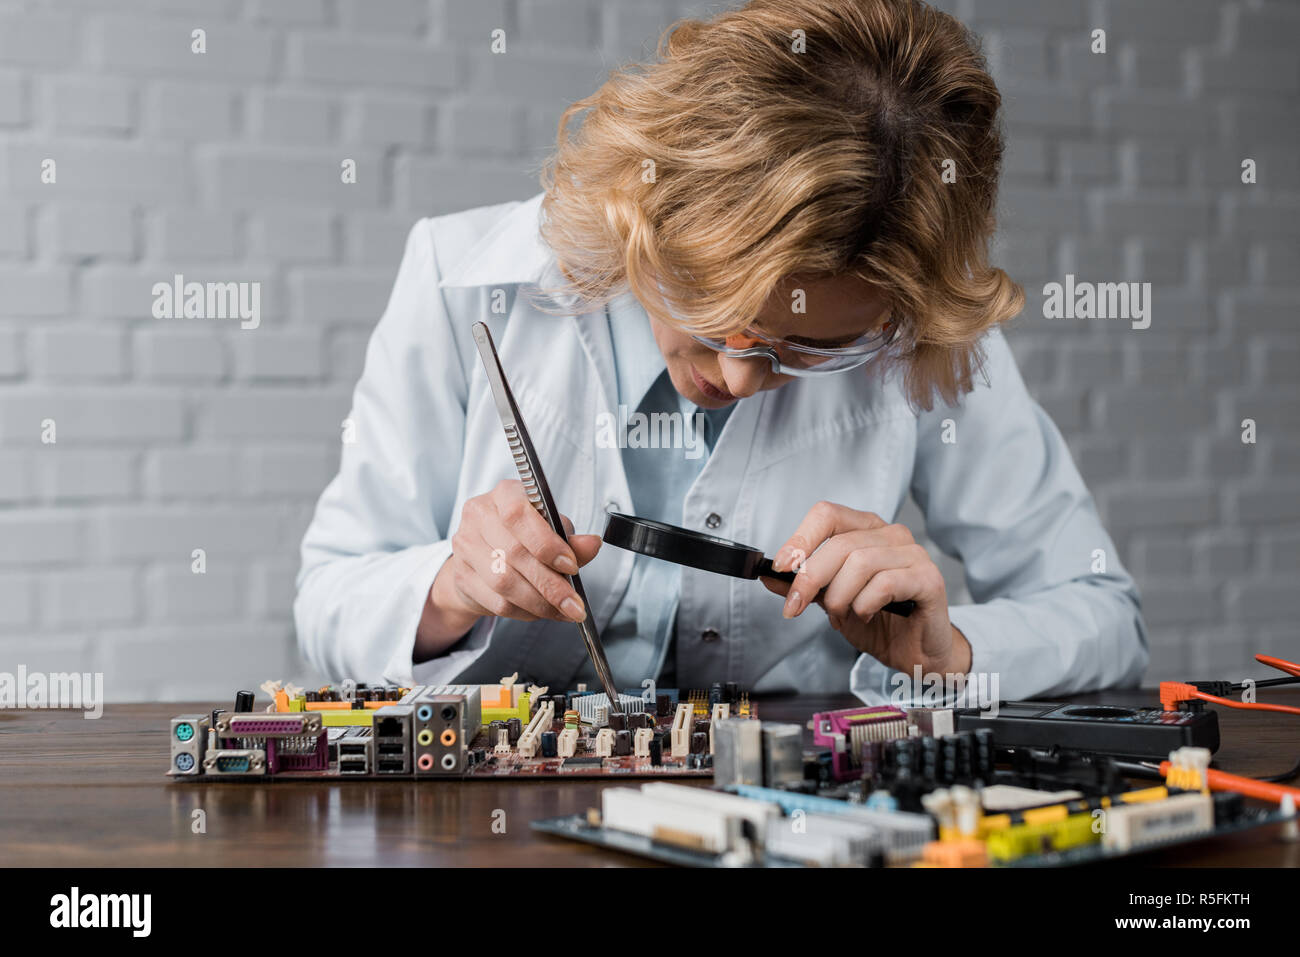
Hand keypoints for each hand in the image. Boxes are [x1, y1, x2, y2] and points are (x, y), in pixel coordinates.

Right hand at [417, 479, 601, 655]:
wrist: (484, 556)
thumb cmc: (522, 536)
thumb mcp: (551, 530)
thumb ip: (571, 540)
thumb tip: (591, 544)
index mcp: (504, 494)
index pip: (519, 515)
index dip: (547, 544)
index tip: (572, 566)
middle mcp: (479, 515)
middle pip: (513, 554)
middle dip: (550, 584)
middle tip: (574, 604)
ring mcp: (465, 546)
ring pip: (504, 582)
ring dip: (539, 603)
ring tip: (561, 610)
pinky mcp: (461, 576)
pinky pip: (496, 602)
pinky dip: (524, 612)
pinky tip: (540, 611)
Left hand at [759, 501, 970, 677]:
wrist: (916, 651)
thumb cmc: (879, 621)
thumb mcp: (831, 602)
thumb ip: (803, 586)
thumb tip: (769, 575)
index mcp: (867, 530)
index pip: (827, 514)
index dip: (800, 539)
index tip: (781, 566)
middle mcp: (892, 535)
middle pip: (840, 544)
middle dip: (810, 579)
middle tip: (796, 606)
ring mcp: (914, 554)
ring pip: (860, 563)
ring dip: (840, 597)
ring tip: (841, 615)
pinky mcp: (929, 579)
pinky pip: (884, 584)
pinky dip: (864, 604)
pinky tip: (866, 615)